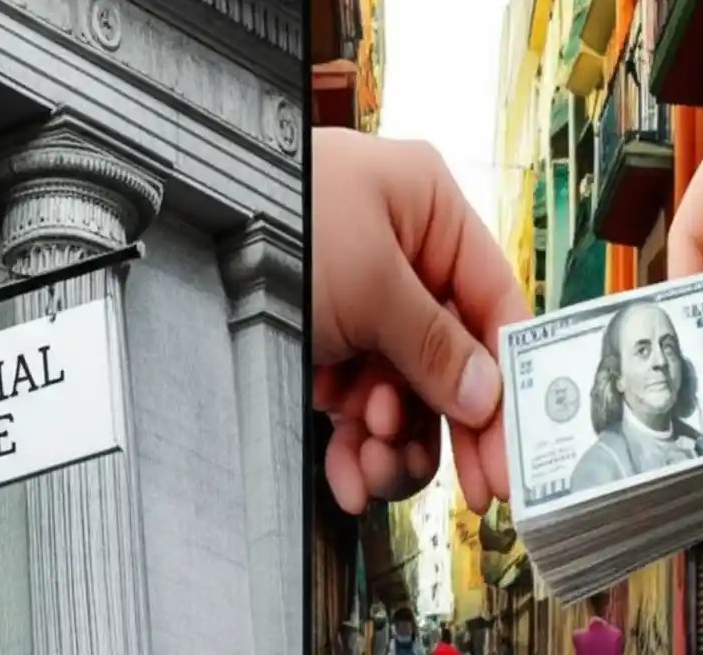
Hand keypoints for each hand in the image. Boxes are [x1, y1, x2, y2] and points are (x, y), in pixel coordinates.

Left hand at [312, 128, 528, 513]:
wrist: (185, 232)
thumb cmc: (279, 216)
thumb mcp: (370, 280)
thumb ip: (433, 342)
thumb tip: (483, 395)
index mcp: (430, 215)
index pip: (495, 304)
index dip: (510, 378)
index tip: (518, 442)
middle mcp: (402, 261)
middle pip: (451, 362)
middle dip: (452, 428)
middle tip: (475, 489)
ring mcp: (361, 309)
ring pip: (405, 396)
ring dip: (396, 446)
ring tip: (377, 466)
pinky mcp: (323, 347)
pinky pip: (357, 406)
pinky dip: (356, 447)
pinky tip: (351, 476)